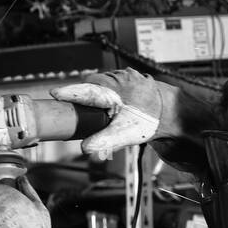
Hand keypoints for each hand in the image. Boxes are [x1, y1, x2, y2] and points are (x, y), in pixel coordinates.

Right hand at [51, 68, 181, 159]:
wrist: (173, 112)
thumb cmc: (151, 119)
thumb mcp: (125, 133)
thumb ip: (104, 141)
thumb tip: (86, 149)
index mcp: (113, 89)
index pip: (85, 90)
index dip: (69, 93)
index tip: (55, 93)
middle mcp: (117, 79)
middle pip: (91, 88)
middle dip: (85, 100)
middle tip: (82, 116)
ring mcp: (123, 78)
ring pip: (102, 88)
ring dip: (98, 102)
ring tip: (105, 123)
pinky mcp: (128, 81)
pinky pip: (111, 89)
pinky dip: (108, 101)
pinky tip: (113, 115)